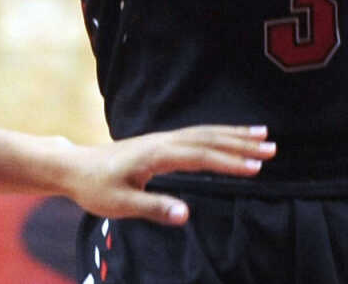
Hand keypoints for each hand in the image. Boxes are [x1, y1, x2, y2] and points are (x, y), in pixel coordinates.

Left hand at [57, 125, 273, 225]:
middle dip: (241, 143)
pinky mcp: (162, 143)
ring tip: (264, 136)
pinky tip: (232, 138)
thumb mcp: (120, 205)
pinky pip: (197, 135)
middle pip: (208, 139)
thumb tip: (186, 215)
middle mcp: (163, 141)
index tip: (255, 168)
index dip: (228, 162)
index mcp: (156, 154)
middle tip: (272, 148)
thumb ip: (153, 208)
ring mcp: (163, 139)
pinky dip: (219, 134)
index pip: (200, 157)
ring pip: (205, 133)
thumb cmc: (96, 187)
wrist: (75, 167)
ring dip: (235, 134)